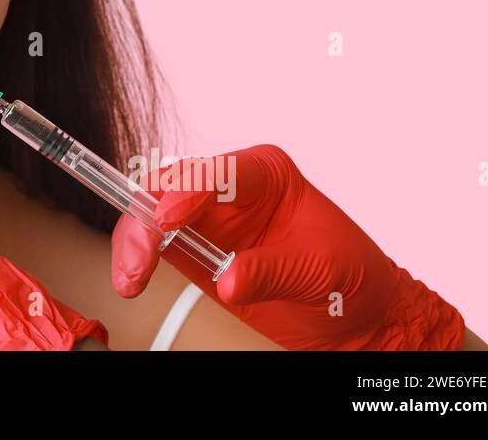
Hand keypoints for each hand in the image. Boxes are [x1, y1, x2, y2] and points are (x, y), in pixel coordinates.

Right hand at [111, 144, 464, 349]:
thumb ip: (271, 270)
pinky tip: (132, 279)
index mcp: (265, 174)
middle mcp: (229, 190)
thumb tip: (226, 278)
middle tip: (142, 257)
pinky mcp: (194, 249)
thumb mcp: (320, 269)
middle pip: (171, 185)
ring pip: (150, 212)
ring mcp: (208, 219)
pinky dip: (135, 259)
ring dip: (134, 240)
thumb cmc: (350, 276)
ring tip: (132, 277)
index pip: (217, 172)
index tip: (168, 219)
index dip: (187, 191)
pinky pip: (152, 244)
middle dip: (148, 216)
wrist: (355, 314)